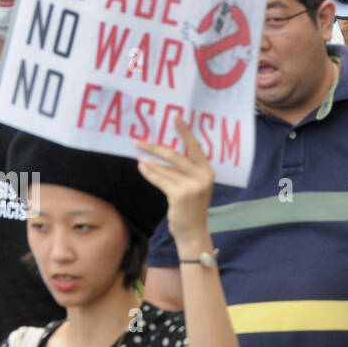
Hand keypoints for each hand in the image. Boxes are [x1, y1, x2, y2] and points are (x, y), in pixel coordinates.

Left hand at [136, 118, 215, 253]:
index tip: (175, 116)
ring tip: (139, 154)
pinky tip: (142, 168)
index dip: (185, 130)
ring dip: (150, 161)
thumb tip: (163, 154)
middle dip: (156, 147)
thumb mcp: (194, 186)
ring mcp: (192, 185)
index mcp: (208, 170)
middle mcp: (203, 176)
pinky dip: (150, 173)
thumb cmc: (191, 207)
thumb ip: (185, 171)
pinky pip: (161, 180)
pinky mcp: (180, 195)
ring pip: (165, 169)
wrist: (193, 230)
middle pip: (176, 155)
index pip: (195, 146)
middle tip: (140, 141)